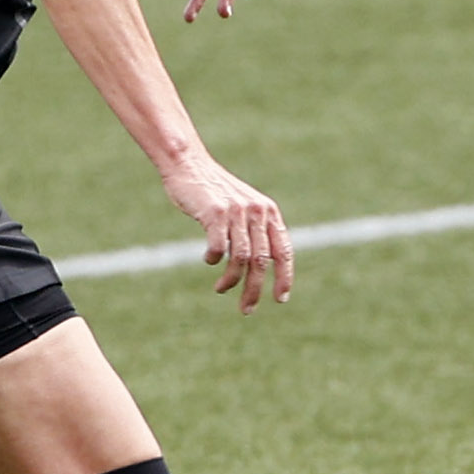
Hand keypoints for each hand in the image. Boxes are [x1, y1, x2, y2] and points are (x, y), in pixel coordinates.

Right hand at [163, 156, 290, 310]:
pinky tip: (208, 260)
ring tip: (221, 289)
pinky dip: (214, 260)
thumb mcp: (242, 207)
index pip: (283, 251)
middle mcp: (256, 212)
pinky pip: (219, 248)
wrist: (189, 164)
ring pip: (241, 259)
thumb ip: (254, 230)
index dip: (285, 277)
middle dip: (255, 290)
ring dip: (231, 281)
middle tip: (247, 309)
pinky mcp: (215, 213)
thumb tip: (261, 265)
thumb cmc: (214, 191)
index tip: (280, 299)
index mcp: (268, 212)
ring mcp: (236, 212)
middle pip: (262, 261)